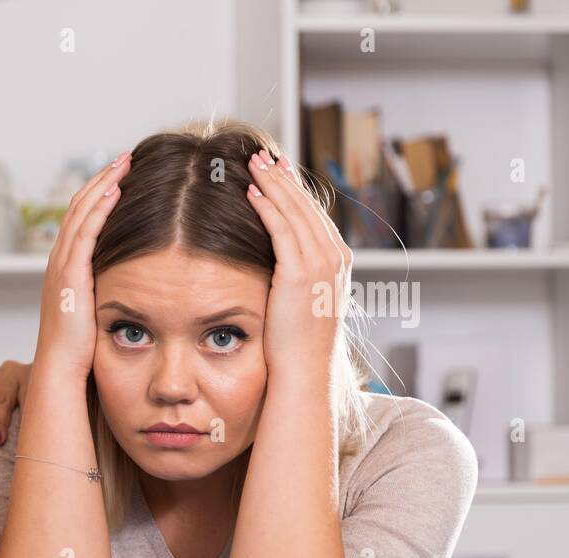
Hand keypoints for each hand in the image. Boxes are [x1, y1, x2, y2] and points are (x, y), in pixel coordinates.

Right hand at [35, 152, 130, 380]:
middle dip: (101, 180)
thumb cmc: (81, 353)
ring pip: (80, 213)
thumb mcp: (95, 314)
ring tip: (124, 163)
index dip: (99, 196)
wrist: (61, 372)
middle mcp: (58, 262)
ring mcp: (61, 267)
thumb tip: (133, 285)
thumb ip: (108, 293)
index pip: (80, 221)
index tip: (121, 177)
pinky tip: (117, 190)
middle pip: (78, 208)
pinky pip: (85, 232)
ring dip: (102, 185)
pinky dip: (99, 208)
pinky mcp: (70, 275)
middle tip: (125, 158)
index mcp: (64, 270)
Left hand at [245, 148, 351, 378]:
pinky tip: (250, 192)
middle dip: (283, 178)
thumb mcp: (305, 301)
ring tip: (252, 164)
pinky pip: (281, 229)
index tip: (277, 170)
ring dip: (272, 184)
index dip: (295, 190)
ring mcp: (321, 263)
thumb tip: (280, 263)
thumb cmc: (298, 343)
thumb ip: (299, 276)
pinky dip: (266, 206)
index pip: (315, 215)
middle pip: (306, 205)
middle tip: (262, 156)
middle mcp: (335, 257)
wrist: (305, 369)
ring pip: (294, 211)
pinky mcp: (300, 272)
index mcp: (339, 261)